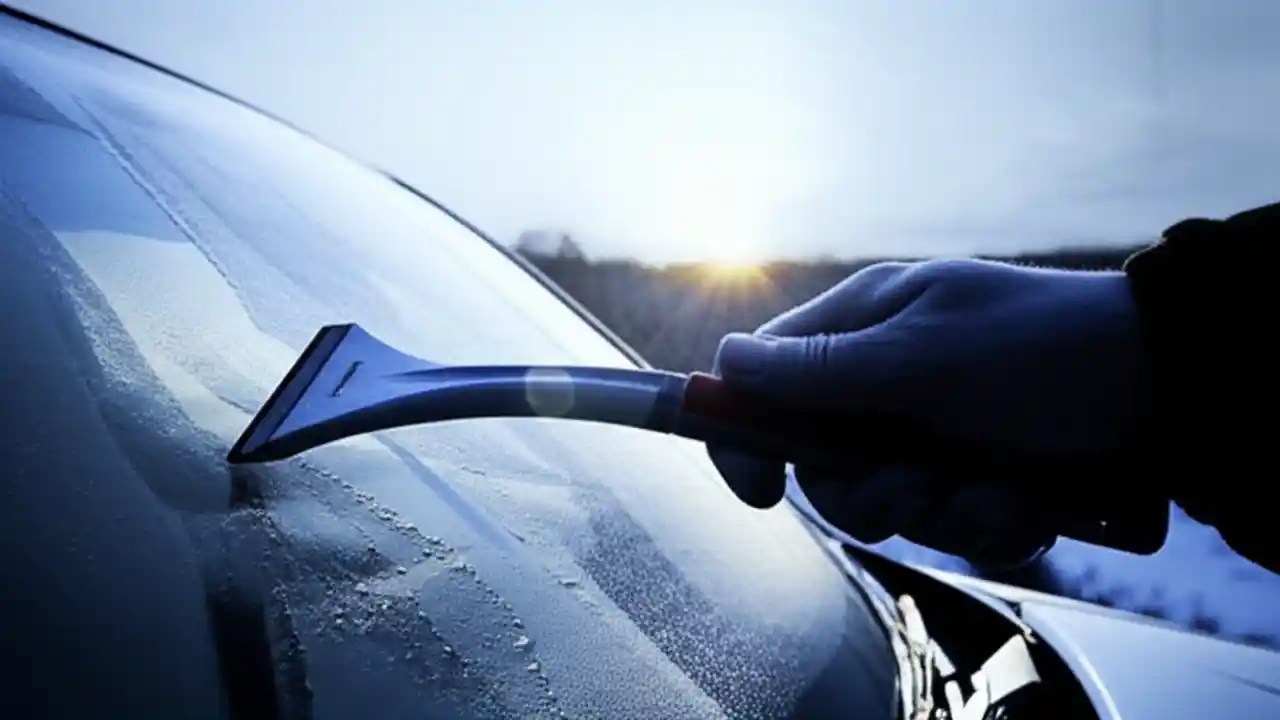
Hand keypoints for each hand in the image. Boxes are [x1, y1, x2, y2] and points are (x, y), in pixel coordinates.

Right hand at [708, 259, 1151, 566]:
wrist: (1168, 383)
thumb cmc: (1042, 347)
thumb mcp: (926, 355)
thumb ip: (825, 370)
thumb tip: (727, 362)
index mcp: (862, 332)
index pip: (762, 382)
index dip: (744, 436)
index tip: (761, 489)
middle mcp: (886, 385)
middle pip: (822, 466)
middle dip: (871, 489)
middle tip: (918, 478)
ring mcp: (933, 433)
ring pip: (890, 506)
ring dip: (942, 510)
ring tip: (1000, 486)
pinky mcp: (980, 477)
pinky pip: (952, 527)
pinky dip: (989, 525)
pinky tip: (1028, 502)